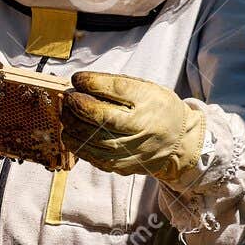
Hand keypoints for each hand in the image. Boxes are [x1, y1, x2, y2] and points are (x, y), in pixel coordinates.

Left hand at [62, 71, 205, 183]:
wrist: (179, 141)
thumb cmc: (158, 109)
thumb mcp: (146, 89)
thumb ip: (115, 85)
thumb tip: (81, 82)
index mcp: (150, 103)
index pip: (118, 90)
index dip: (92, 83)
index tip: (77, 79)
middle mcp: (142, 128)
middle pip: (102, 117)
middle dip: (77, 106)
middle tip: (67, 97)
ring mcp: (132, 150)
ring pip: (94, 140)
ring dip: (72, 125)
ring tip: (65, 114)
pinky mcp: (123, 166)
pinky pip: (94, 157)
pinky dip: (78, 145)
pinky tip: (70, 134)